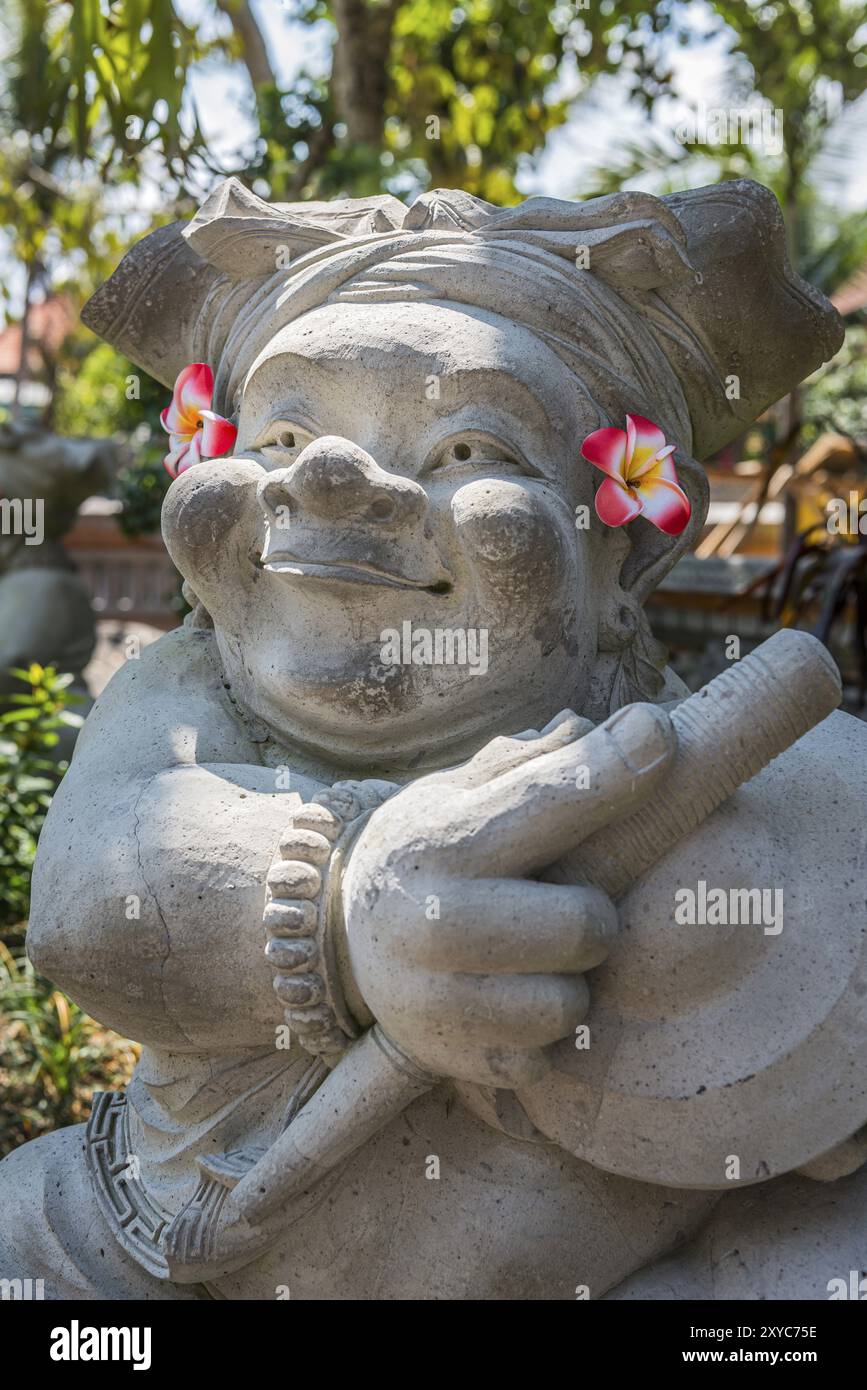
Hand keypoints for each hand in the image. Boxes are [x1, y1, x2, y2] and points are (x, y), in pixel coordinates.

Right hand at [340, 704, 673, 1088]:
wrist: (341, 940)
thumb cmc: (430, 855)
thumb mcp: (461, 794)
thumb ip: (538, 763)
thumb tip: (627, 730)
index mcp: (441, 842)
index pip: (546, 802)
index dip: (612, 769)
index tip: (661, 734)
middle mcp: (430, 921)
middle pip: (585, 927)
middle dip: (593, 916)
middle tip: (563, 908)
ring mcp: (436, 1001)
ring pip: (569, 1004)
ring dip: (567, 981)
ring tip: (529, 960)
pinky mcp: (450, 1062)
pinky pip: (543, 1058)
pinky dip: (537, 1033)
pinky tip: (504, 1001)